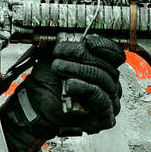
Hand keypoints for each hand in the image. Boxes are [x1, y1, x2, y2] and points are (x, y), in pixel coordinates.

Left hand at [6, 37, 125, 139]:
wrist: (35, 108)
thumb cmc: (48, 85)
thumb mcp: (56, 57)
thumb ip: (68, 45)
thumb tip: (73, 33)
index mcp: (104, 69)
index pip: (115, 54)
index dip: (103, 46)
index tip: (86, 41)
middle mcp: (111, 85)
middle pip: (107, 66)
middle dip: (81, 56)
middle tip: (59, 54)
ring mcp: (110, 102)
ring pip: (102, 80)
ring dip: (78, 70)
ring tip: (58, 67)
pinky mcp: (105, 118)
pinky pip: (101, 99)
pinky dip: (85, 88)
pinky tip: (70, 84)